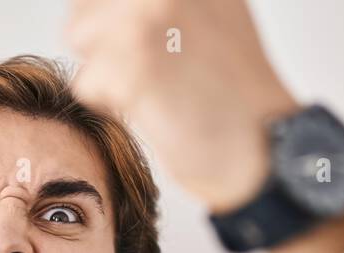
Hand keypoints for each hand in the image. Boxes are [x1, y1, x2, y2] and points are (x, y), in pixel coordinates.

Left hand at [65, 0, 298, 212]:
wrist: (263, 146)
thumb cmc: (235, 94)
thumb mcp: (212, 14)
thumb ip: (163, 3)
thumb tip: (102, 4)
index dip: (107, 14)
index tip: (135, 46)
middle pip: (85, 5)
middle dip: (102, 42)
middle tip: (151, 71)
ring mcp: (151, 17)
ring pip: (79, 37)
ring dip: (105, 71)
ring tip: (154, 89)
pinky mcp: (136, 63)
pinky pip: (86, 82)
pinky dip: (111, 105)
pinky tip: (155, 110)